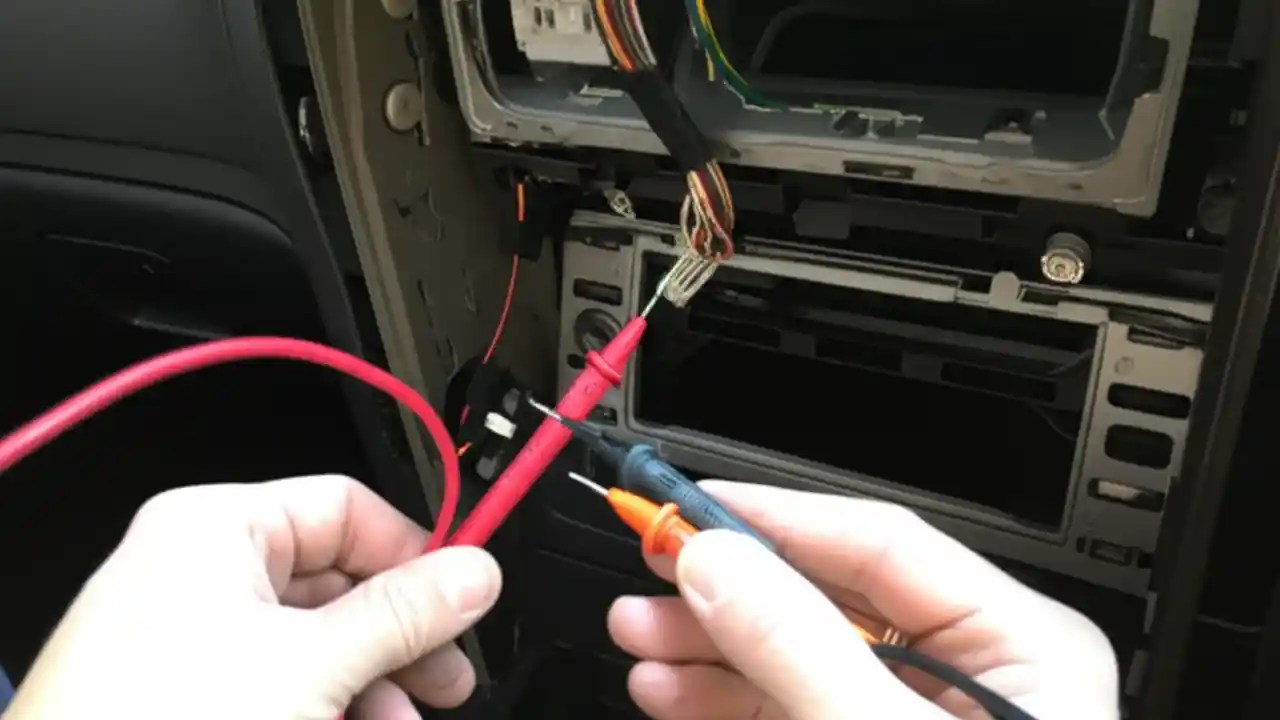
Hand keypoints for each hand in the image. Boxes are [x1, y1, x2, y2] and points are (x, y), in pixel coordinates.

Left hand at [9, 476, 500, 719]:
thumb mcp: (314, 665)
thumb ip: (403, 614)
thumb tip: (473, 573)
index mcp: (213, 529)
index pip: (346, 507)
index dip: (414, 552)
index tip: (462, 597)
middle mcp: (192, 571)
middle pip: (333, 582)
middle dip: (396, 639)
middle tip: (444, 676)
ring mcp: (181, 636)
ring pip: (309, 641)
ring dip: (366, 685)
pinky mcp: (179, 693)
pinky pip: (272, 680)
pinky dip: (320, 705)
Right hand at [608, 482, 1117, 719]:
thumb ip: (803, 650)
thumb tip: (717, 561)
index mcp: (1020, 645)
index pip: (877, 542)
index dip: (773, 516)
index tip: (686, 506)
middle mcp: (970, 678)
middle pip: (825, 599)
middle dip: (724, 588)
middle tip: (646, 565)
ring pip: (794, 658)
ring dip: (706, 646)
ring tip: (637, 633)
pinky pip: (785, 710)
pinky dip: (722, 700)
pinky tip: (670, 688)